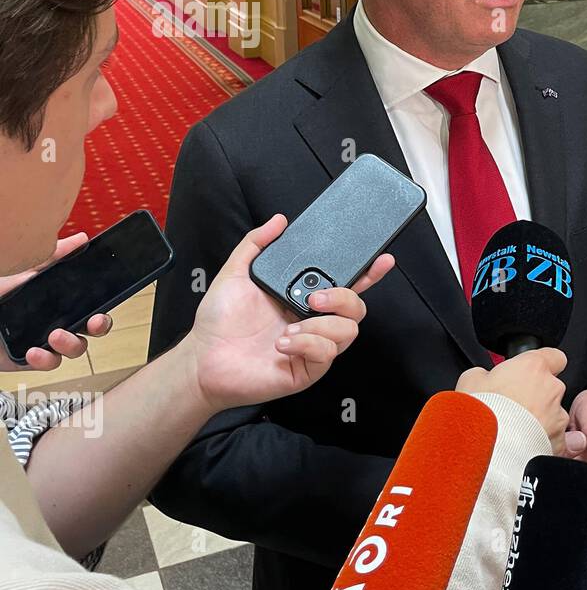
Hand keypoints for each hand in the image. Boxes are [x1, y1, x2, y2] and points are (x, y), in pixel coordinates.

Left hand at [0, 233, 113, 370]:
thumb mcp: (25, 269)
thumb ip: (54, 256)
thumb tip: (81, 239)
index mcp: (62, 303)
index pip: (92, 309)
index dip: (102, 313)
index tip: (102, 312)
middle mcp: (59, 323)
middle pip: (90, 331)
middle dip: (98, 328)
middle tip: (93, 322)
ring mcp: (46, 342)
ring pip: (74, 349)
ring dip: (70, 344)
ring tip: (56, 335)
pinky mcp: (30, 358)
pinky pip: (48, 363)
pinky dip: (45, 359)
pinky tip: (34, 350)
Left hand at [183, 215, 392, 413]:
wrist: (203, 360)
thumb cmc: (219, 322)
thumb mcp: (236, 274)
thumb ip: (256, 243)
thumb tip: (278, 221)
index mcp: (303, 298)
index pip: (346, 283)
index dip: (369, 273)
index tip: (381, 259)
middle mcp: (314, 321)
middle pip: (356, 307)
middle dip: (343, 299)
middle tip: (314, 299)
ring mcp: (314, 346)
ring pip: (348, 331)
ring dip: (320, 326)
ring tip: (288, 328)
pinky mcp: (308, 369)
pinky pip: (327, 354)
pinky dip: (307, 344)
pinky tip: (284, 344)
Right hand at [456, 347, 568, 453]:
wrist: (490, 450)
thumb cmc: (481, 414)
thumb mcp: (470, 380)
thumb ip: (486, 373)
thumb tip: (485, 377)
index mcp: (533, 367)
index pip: (554, 356)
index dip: (544, 364)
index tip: (532, 372)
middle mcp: (551, 388)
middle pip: (551, 387)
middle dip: (536, 396)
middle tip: (513, 407)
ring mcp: (558, 415)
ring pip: (553, 414)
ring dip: (539, 420)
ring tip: (515, 430)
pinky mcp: (559, 441)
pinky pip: (553, 438)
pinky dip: (541, 441)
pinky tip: (522, 445)